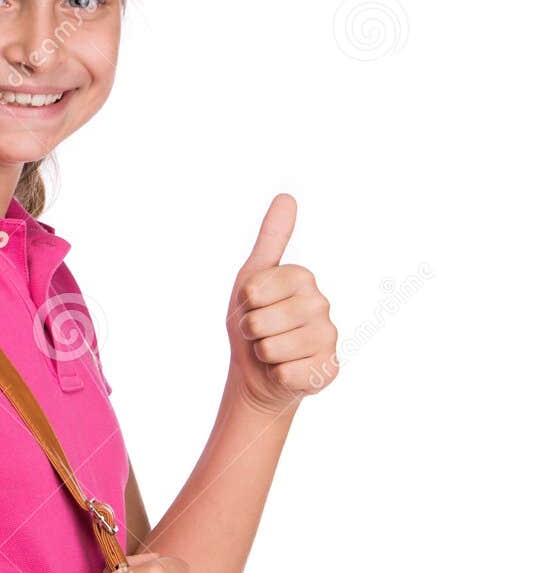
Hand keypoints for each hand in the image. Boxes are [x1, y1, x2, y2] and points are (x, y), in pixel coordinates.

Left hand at [226, 194, 338, 414]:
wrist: (258, 373)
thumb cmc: (253, 323)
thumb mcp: (252, 278)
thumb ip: (270, 239)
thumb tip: (287, 196)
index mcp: (302, 278)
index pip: (254, 291)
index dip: (244, 305)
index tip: (253, 307)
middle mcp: (321, 304)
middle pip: (261, 321)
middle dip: (251, 332)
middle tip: (261, 334)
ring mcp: (328, 338)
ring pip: (272, 349)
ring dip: (263, 355)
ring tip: (273, 352)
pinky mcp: (328, 369)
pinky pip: (286, 374)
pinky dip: (277, 376)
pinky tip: (286, 371)